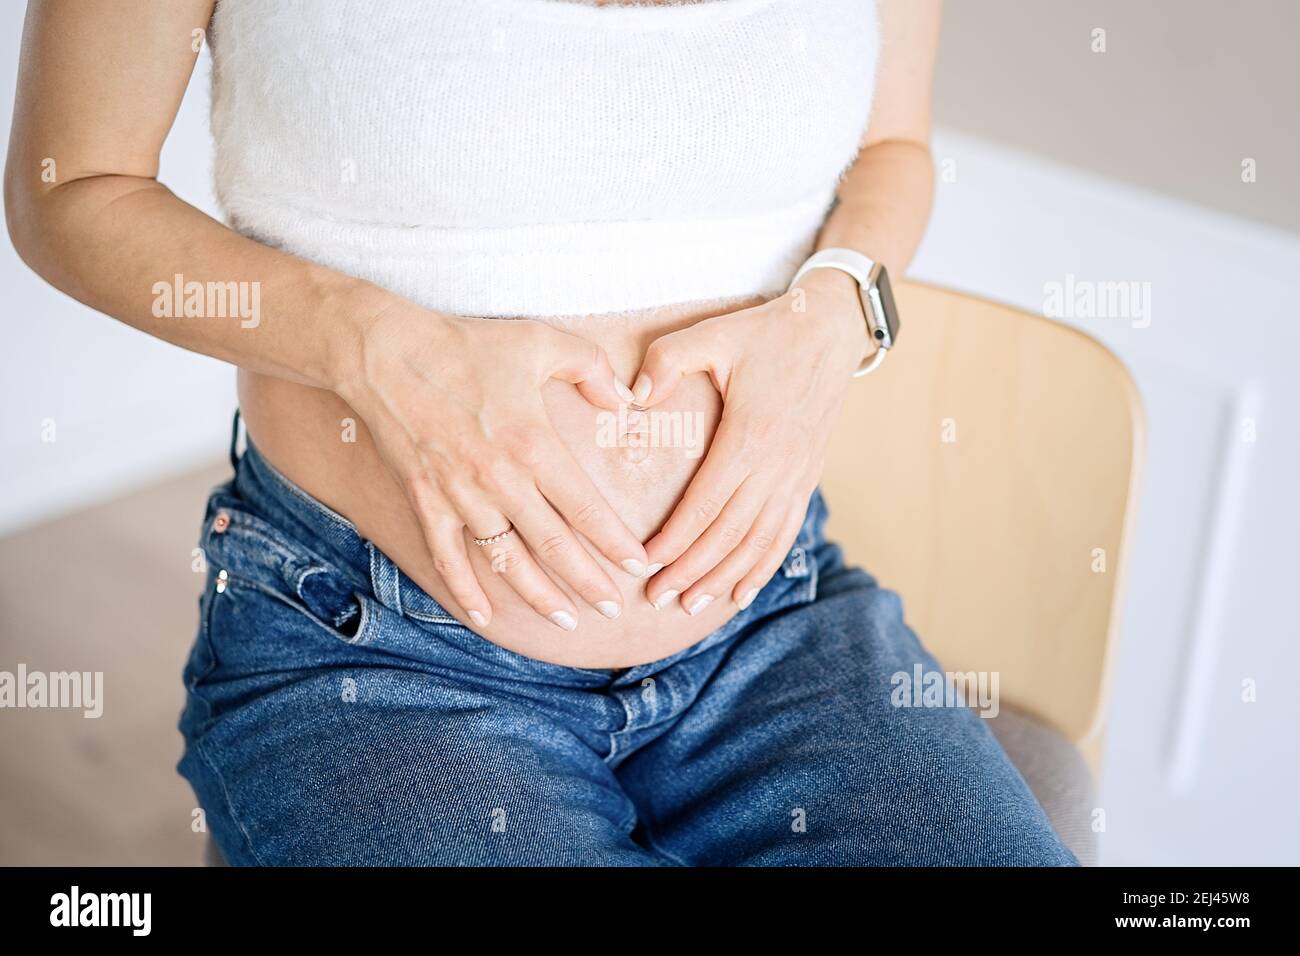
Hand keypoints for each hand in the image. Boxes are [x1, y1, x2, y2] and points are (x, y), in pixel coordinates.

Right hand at [335, 295, 648, 630]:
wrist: (386, 355)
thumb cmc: (468, 346)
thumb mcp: (541, 342)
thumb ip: (593, 369)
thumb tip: (628, 401)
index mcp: (535, 446)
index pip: (587, 510)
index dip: (616, 543)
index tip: (639, 566)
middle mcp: (501, 481)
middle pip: (555, 548)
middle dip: (589, 583)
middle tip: (615, 608)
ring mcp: (460, 498)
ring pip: (508, 563)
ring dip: (540, 597)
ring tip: (568, 620)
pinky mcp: (427, 503)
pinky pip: (449, 559)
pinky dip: (467, 592)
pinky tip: (487, 618)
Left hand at [630, 268, 868, 614]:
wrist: (831, 328)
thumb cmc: (765, 331)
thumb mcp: (712, 333)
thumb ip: (667, 361)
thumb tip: (631, 397)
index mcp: (751, 435)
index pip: (706, 503)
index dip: (676, 539)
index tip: (646, 563)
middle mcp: (778, 465)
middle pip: (729, 534)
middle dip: (691, 570)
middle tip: (656, 598)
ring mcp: (797, 475)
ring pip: (758, 542)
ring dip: (724, 577)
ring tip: (691, 604)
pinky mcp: (808, 477)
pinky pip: (785, 534)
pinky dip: (762, 568)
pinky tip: (740, 594)